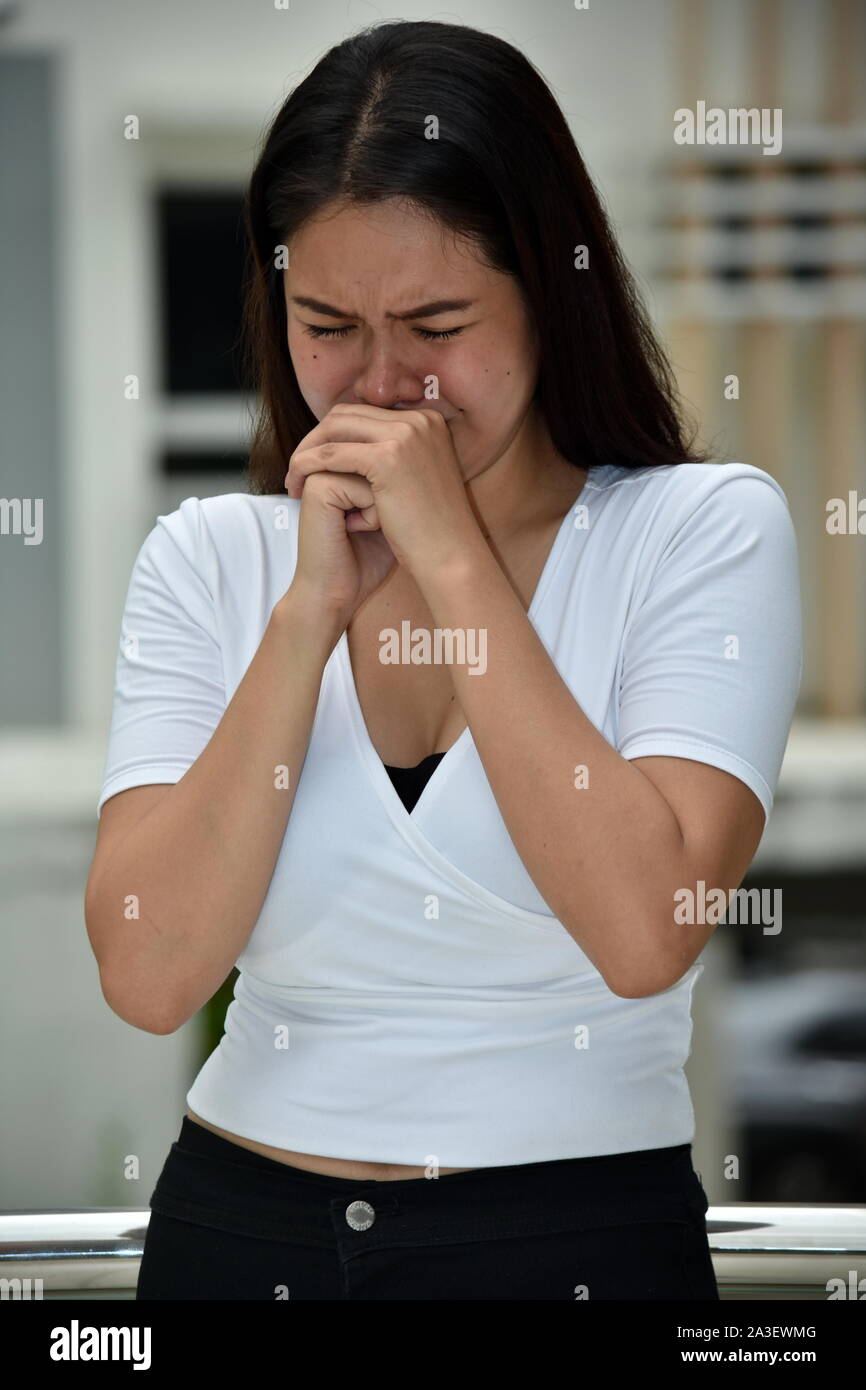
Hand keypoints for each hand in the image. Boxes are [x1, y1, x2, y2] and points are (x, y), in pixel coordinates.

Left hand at [285, 403, 481, 584]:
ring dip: (307, 451)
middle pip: (347, 414)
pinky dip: (307, 466)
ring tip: (294, 478)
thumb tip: (360, 450)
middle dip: (316, 439)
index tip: (317, 459)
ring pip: (334, 429)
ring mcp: (405, 435)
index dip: (335, 434)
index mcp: (428, 420)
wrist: (453, 556)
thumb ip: (397, 457)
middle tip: (299, 467)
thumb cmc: (435, 530)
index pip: (366, 413)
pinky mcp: (387, 457)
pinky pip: (331, 454)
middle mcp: (420, 420)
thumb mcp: (419, 479)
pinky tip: (297, 485)